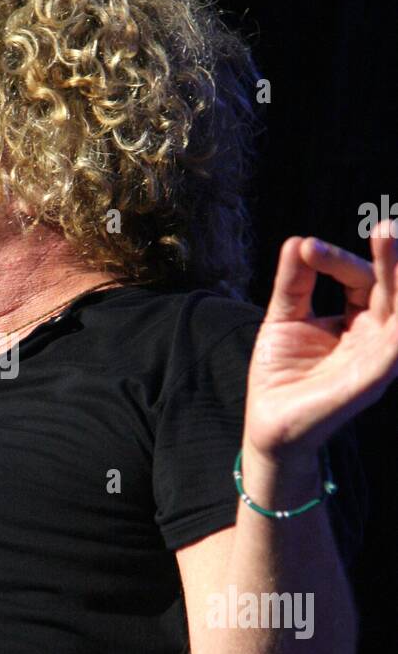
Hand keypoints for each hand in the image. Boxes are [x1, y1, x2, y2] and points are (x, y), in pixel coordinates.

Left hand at [244, 221, 397, 460]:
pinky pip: (392, 349)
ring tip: (393, 242)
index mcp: (357, 321)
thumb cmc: (280, 374)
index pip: (361, 279)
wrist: (268, 426)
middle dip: (392, 259)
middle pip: (391, 291)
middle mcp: (374, 337)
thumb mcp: (284, 318)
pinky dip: (397, 326)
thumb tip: (298, 241)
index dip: (337, 259)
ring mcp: (375, 359)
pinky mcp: (369, 381)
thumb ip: (294, 283)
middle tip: (388, 227)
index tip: (306, 248)